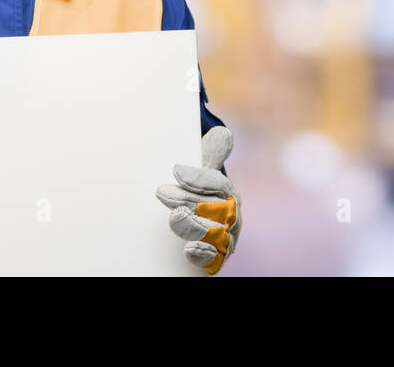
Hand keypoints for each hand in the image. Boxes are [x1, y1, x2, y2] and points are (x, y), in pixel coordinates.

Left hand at [155, 127, 240, 274]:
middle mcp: (231, 216)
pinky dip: (204, 254)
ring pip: (214, 233)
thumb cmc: (202, 201)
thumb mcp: (204, 178)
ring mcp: (226, 239)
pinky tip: (189, 249)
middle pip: (213, 207)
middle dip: (187, 198)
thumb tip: (222, 133)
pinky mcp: (217, 259)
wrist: (207, 234)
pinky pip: (214, 259)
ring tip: (175, 216)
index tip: (177, 170)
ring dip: (195, 225)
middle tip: (162, 192)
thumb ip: (210, 157)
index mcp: (228, 193)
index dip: (198, 177)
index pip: (217, 183)